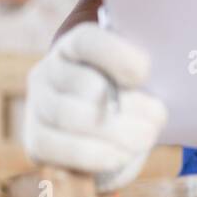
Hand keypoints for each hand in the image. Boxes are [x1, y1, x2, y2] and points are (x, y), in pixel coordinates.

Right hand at [23, 20, 167, 193]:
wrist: (98, 115)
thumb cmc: (127, 87)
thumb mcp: (136, 69)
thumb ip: (142, 67)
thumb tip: (152, 80)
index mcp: (74, 45)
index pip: (87, 41)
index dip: (117, 55)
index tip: (146, 72)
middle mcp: (48, 72)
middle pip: (85, 86)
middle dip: (128, 106)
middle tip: (160, 116)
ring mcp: (37, 107)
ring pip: (72, 118)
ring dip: (116, 132)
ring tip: (147, 137)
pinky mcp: (36, 143)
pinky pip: (60, 150)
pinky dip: (96, 155)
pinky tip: (122, 155)